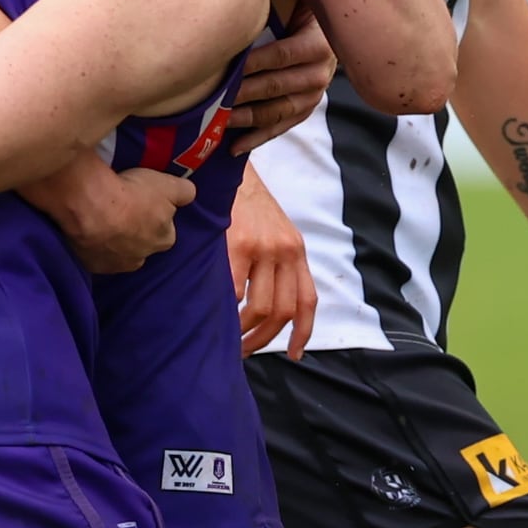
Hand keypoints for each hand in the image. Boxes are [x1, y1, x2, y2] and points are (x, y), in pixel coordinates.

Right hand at [26, 159, 194, 274]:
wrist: (92, 208)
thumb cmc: (134, 195)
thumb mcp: (167, 185)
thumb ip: (184, 191)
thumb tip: (190, 194)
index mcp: (164, 240)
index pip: (166, 230)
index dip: (157, 216)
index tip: (145, 204)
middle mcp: (142, 258)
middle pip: (143, 245)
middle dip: (136, 233)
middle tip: (123, 211)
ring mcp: (116, 265)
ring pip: (119, 253)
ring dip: (113, 241)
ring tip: (103, 220)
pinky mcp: (92, 266)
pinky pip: (95, 256)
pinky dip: (93, 245)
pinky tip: (88, 230)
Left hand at [224, 20, 334, 155]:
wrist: (331, 32)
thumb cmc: (304, 9)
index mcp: (318, 44)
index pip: (281, 55)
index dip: (253, 62)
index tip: (224, 66)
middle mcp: (319, 74)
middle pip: (275, 86)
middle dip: (241, 93)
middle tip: (211, 97)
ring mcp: (313, 96)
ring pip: (275, 111)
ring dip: (245, 118)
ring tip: (218, 123)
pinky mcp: (305, 110)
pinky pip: (280, 127)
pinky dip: (257, 138)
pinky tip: (235, 147)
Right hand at [227, 168, 316, 358]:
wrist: (229, 173)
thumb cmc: (248, 206)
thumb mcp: (275, 232)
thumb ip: (277, 263)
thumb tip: (267, 305)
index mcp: (297, 251)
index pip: (308, 301)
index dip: (303, 333)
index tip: (294, 354)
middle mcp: (286, 252)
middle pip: (284, 311)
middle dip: (265, 339)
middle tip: (245, 351)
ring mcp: (264, 249)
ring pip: (261, 307)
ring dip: (246, 332)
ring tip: (230, 340)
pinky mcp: (240, 245)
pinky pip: (236, 291)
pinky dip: (229, 310)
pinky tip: (219, 316)